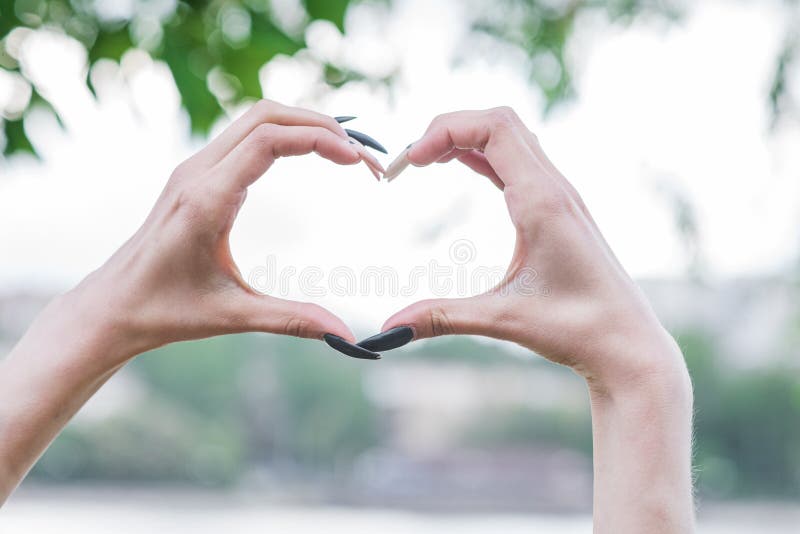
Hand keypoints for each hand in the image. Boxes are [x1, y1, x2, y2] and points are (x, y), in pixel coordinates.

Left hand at [70, 100, 385, 359]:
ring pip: (256, 119)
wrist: (111, 306)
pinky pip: (245, 135)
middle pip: (266, 116)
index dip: (318, 140)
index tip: (356, 162)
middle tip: (361, 156)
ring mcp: (194, 170)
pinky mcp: (196, 175)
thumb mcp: (233, 316)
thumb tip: (347, 335)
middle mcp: (197, 173)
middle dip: (320, 125)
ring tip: (344, 152)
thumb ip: (293, 320)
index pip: (268, 141)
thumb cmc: (164, 312)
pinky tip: (309, 154)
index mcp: (205, 200)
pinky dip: (284, 134)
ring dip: (302, 125)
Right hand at [380, 107, 693, 532]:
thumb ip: (442, 318)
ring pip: (510, 136)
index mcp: (542, 200)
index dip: (444, 131)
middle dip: (449, 128)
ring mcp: (559, 195)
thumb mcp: (504, 320)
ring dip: (466, 138)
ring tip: (425, 161)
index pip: (493, 127)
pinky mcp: (558, 209)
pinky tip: (460, 167)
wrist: (628, 343)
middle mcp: (554, 187)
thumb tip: (388, 329)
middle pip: (498, 121)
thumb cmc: (578, 329)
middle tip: (409, 162)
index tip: (409, 163)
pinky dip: (483, 154)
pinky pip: (517, 160)